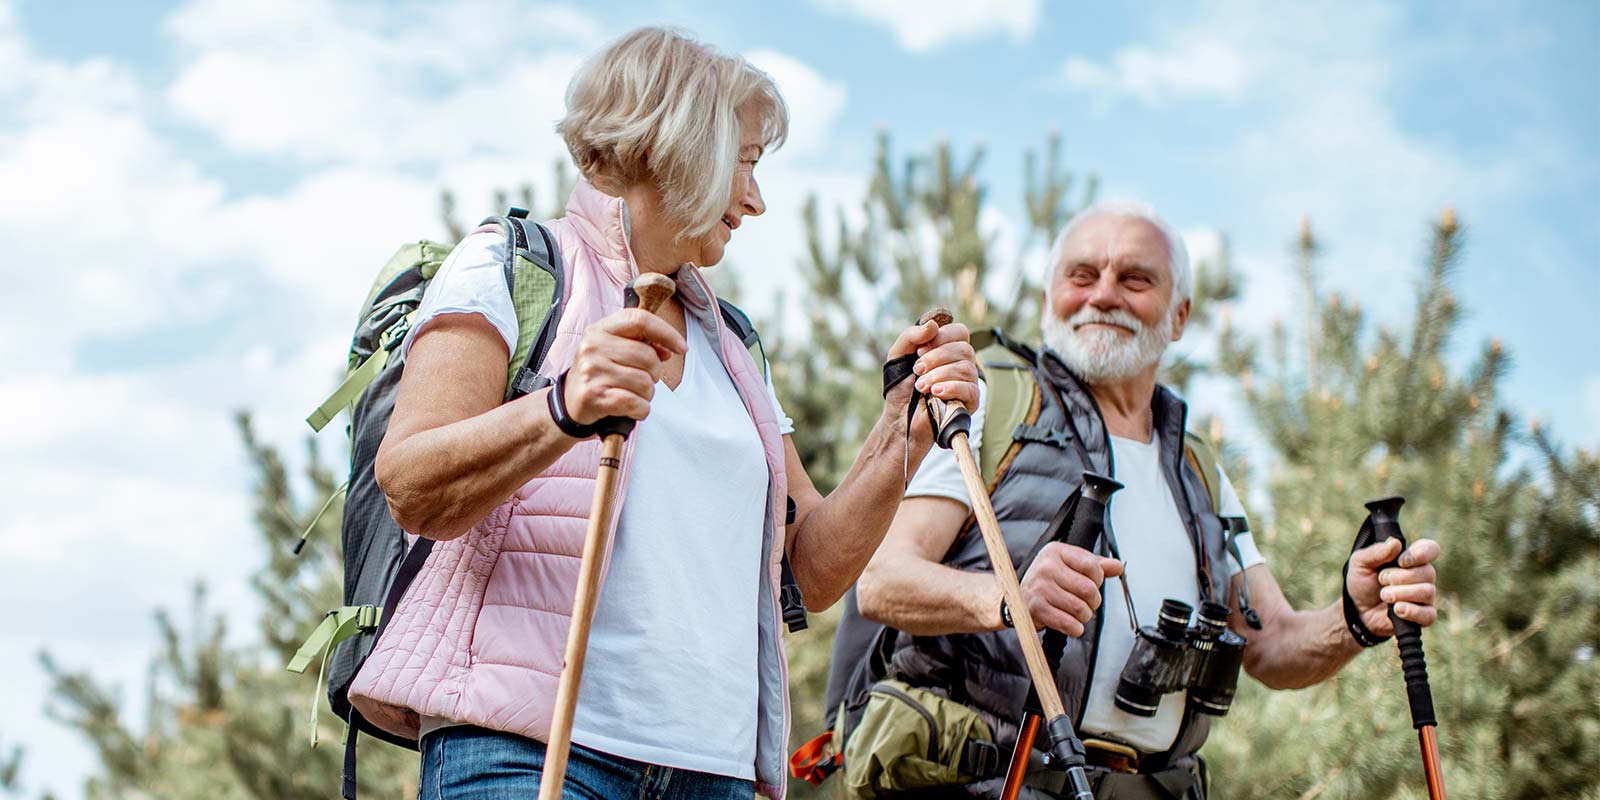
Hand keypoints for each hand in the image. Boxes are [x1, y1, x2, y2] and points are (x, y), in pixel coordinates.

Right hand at [562, 309, 685, 425]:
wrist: (570, 402)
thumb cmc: (600, 373)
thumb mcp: (615, 350)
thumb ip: (642, 344)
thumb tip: (669, 349)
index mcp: (600, 329)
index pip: (640, 319)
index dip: (666, 333)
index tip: (682, 348)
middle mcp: (593, 346)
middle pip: (647, 356)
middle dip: (655, 373)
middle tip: (645, 380)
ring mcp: (591, 371)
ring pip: (644, 383)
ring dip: (647, 394)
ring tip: (634, 394)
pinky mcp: (593, 396)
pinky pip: (635, 403)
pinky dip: (641, 409)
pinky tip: (634, 408)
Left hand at [885, 319, 978, 441]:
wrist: (899, 418)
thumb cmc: (900, 387)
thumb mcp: (898, 355)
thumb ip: (911, 336)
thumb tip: (933, 325)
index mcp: (948, 349)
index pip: (960, 332)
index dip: (941, 337)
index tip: (919, 351)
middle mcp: (961, 363)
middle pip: (964, 349)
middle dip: (936, 358)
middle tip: (917, 370)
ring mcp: (967, 383)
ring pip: (966, 368)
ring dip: (939, 375)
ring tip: (921, 386)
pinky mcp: (970, 402)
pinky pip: (970, 389)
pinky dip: (951, 388)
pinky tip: (935, 392)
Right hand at [1019, 542, 1123, 636]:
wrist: (1017, 598)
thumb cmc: (1047, 581)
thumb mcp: (1070, 566)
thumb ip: (1096, 566)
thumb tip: (1117, 567)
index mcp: (1056, 551)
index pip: (1092, 565)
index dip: (1098, 579)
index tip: (1092, 583)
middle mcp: (1046, 567)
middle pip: (1088, 589)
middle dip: (1093, 601)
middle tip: (1086, 603)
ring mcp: (1039, 587)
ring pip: (1080, 608)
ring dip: (1084, 616)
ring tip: (1078, 613)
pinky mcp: (1036, 608)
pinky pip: (1068, 623)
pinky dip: (1075, 628)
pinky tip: (1072, 624)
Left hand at [1346, 537, 1440, 632]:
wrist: (1357, 610)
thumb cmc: (1362, 582)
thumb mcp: (1360, 563)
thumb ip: (1376, 552)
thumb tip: (1395, 543)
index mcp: (1411, 559)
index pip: (1430, 549)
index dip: (1420, 554)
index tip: (1400, 561)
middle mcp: (1422, 576)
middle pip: (1428, 572)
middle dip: (1399, 577)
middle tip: (1381, 580)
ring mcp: (1425, 597)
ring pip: (1427, 592)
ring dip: (1401, 593)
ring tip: (1384, 595)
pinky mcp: (1423, 616)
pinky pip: (1429, 614)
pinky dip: (1411, 611)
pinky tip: (1397, 609)